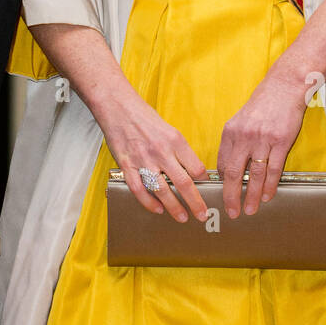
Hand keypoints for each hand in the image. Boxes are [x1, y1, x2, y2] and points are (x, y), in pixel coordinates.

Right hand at [93, 91, 208, 223]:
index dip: (204, 183)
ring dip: (174, 207)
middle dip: (195, 203)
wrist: (118, 107)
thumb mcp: (169, 130)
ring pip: (162, 190)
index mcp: (175, 141)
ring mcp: (143, 159)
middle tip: (202, 214)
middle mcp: (161, 151)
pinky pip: (139, 189)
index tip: (207, 191)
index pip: (196, 168)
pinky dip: (148, 202)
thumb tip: (192, 171)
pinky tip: (157, 209)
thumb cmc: (144, 118)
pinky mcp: (127, 165)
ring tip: (182, 217)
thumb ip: (180, 151)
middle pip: (183, 183)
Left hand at [216, 78, 305, 218]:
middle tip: (231, 212)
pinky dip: (270, 186)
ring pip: (255, 175)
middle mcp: (244, 136)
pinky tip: (267, 197)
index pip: (222, 163)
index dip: (222, 183)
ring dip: (252, 196)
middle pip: (234, 173)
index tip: (222, 196)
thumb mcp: (241, 121)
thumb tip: (229, 168)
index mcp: (230, 132)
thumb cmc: (262, 105)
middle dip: (231, 196)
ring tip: (250, 210)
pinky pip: (274, 169)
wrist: (283, 87)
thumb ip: (235, 143)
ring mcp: (263, 139)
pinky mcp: (281, 141)